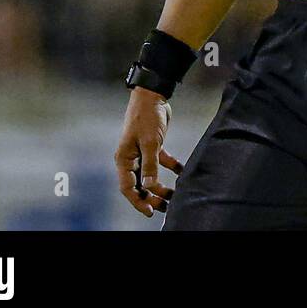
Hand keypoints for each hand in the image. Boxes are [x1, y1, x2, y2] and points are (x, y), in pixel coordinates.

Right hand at [114, 87, 182, 215]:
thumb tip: (149, 186)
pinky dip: (170, 167)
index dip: (137, 201)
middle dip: (151, 197)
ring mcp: (141, 152)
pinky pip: (161, 162)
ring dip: (160, 186)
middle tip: (165, 207)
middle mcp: (131, 158)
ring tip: (174, 195)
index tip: (149, 211)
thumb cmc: (146, 117)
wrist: (152, 96)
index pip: (128, 188)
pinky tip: (182, 171)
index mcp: (124, 160)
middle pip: (139, 184)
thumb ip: (150, 164)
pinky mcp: (153, 145)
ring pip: (150, 175)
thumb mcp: (149, 142)